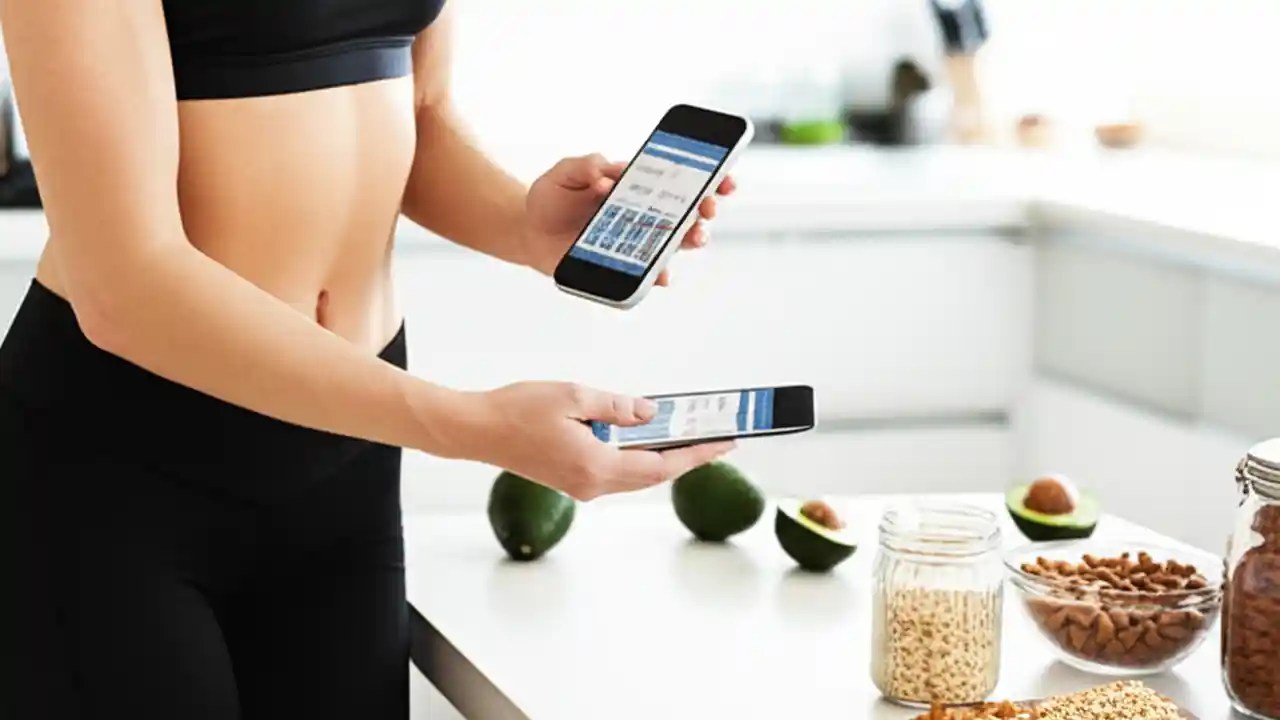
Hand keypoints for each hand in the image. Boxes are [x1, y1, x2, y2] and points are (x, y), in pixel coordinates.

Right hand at [453, 381, 734, 500]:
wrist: (476, 431)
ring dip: (661, 457)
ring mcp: (580, 486)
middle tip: (714, 438)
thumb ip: (617, 406)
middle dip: (685, 456)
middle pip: (651, 475)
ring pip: (634, 475)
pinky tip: (644, 437)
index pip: (660, 466)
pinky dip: (636, 456)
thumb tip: (651, 413)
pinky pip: (615, 471)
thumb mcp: (573, 395)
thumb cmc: (517, 410)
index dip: (696, 455)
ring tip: (686, 434)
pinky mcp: (571, 480)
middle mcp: (591, 484)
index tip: (723, 444)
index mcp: (595, 465)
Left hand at [522, 153, 736, 285]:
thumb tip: (606, 175)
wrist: (529, 231)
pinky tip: (661, 273)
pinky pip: (648, 274)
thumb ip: (583, 166)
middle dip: (706, 208)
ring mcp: (636, 242)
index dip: (707, 176)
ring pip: (675, 243)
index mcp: (637, 186)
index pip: (678, 179)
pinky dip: (657, 275)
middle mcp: (644, 215)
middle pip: (686, 212)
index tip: (723, 175)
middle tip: (709, 206)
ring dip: (691, 239)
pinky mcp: (624, 266)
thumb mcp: (563, 173)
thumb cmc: (551, 197)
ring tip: (696, 236)